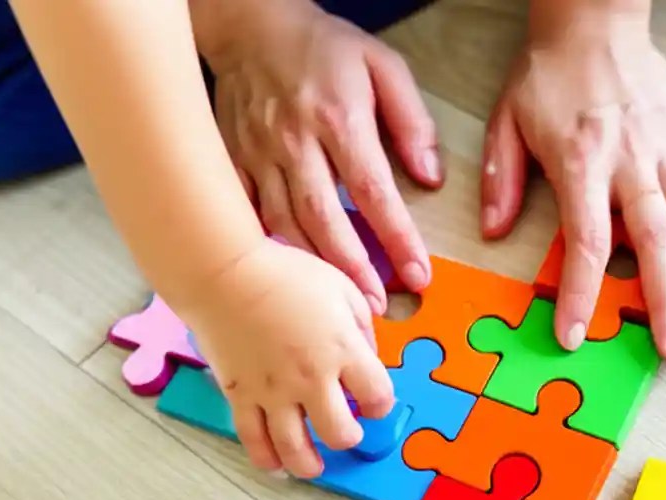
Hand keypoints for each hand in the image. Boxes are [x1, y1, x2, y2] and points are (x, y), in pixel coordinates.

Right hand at [182, 241, 394, 478]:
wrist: (224, 273)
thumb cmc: (286, 274)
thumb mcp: (341, 289)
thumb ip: (362, 325)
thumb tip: (367, 355)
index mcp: (343, 349)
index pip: (378, 396)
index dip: (381, 405)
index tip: (375, 402)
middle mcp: (311, 378)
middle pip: (340, 432)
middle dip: (349, 437)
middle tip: (347, 430)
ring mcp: (273, 391)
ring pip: (295, 447)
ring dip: (309, 464)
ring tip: (315, 466)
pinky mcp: (240, 395)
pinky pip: (253, 439)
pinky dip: (266, 459)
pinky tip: (276, 467)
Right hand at [200, 0, 441, 309]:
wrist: (250, 25)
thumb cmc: (322, 47)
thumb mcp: (383, 66)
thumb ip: (411, 122)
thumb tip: (431, 177)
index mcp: (338, 117)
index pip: (373, 189)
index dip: (396, 237)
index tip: (417, 273)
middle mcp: (295, 141)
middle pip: (324, 217)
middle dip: (353, 268)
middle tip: (377, 307)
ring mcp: (259, 154)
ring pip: (284, 223)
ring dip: (314, 268)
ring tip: (341, 302)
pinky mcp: (235, 161)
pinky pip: (248, 213)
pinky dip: (267, 247)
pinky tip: (286, 277)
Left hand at [480, 6, 665, 363]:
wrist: (592, 17)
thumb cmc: (549, 72)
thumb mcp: (506, 120)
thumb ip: (503, 178)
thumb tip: (494, 232)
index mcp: (581, 161)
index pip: (586, 239)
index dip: (582, 292)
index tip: (577, 334)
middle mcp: (631, 161)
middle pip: (654, 240)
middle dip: (665, 300)